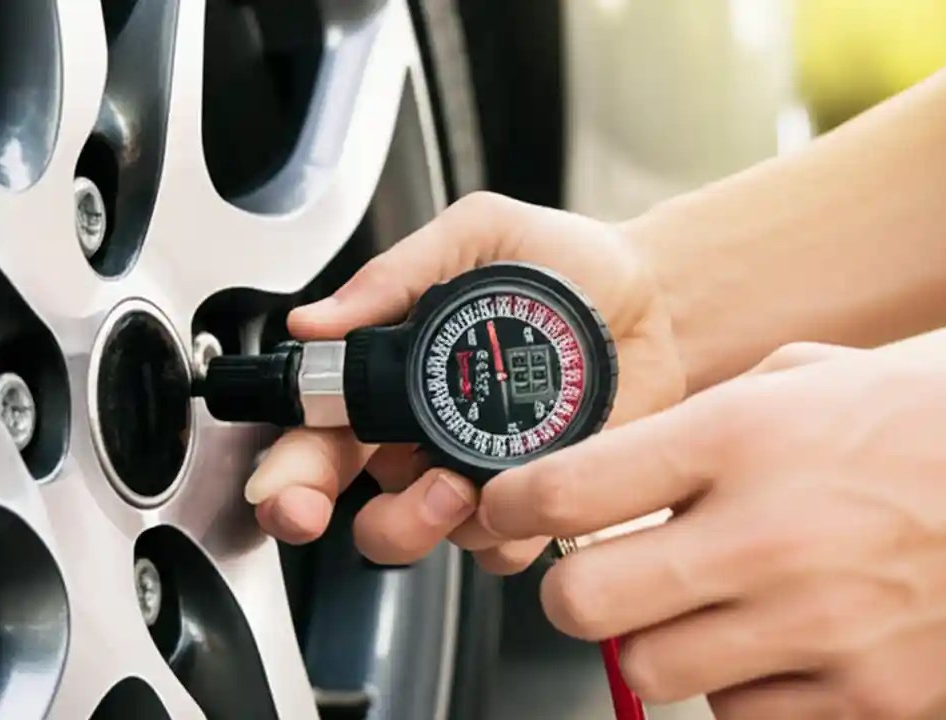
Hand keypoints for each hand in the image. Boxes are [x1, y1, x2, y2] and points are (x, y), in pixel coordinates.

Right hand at [244, 192, 685, 571]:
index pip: (316, 443)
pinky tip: (543, 482)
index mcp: (390, 382)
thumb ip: (393, 276)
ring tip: (487, 475)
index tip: (294, 500)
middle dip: (389, 522)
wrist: (654, 296)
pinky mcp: (539, 504)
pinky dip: (520, 530)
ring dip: (459, 523)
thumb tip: (314, 319)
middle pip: (371, 517)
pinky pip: (509, 548)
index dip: (291, 482)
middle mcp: (423, 443)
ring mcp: (481, 480)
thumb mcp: (474, 236)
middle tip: (431, 490)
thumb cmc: (561, 262)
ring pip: (440, 538)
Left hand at [479, 342, 945, 718]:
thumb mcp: (812, 380)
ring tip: (709, 607)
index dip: (510, 508)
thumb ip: (703, 425)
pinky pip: (741, 719)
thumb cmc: (942, 424)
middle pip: (582, 604)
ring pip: (651, 674)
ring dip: (658, 643)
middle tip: (595, 576)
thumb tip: (615, 479)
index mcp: (745, 438)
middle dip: (570, 593)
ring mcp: (819, 631)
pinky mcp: (870, 704)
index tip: (507, 512)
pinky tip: (779, 645)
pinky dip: (740, 690)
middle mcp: (768, 536)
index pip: (566, 490)